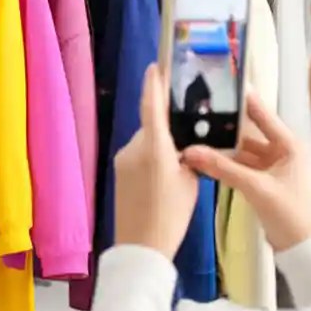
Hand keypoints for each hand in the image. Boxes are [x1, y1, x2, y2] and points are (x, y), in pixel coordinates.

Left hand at [114, 64, 200, 258]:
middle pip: (153, 125)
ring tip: (179, 164)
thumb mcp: (190, 182)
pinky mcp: (119, 170)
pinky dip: (152, 156)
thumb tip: (182, 146)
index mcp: (156, 148)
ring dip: (161, 144)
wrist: (141, 244)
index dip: (154, 85)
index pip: (153, 107)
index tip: (155, 66)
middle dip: (168, 126)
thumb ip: (187, 156)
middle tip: (189, 131)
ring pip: (146, 140)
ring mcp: (124, 159)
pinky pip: (138, 153)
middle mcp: (135, 148)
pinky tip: (163, 175)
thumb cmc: (172, 215)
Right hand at [182, 93, 310, 251]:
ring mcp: (273, 166)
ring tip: (197, 134)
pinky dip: (226, 162)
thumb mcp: (255, 187)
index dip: (244, 101)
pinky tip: (206, 157)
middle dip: (226, 126)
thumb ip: (222, 167)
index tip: (223, 85)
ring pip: (243, 150)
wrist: (299, 246)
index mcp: (290, 145)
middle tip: (201, 112)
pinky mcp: (264, 180)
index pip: (263, 116)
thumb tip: (190, 151)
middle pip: (250, 132)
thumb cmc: (288, 212)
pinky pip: (241, 164)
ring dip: (223, 147)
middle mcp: (283, 151)